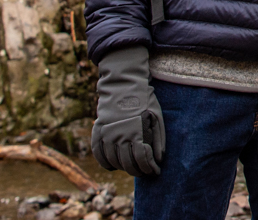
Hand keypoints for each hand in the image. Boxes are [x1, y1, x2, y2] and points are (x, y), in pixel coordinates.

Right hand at [91, 46, 164, 175]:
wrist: (123, 85)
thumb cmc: (144, 100)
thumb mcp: (156, 117)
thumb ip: (158, 139)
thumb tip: (158, 159)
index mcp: (136, 132)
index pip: (142, 159)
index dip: (149, 168)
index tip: (154, 171)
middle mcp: (119, 135)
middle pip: (127, 164)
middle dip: (138, 171)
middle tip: (144, 172)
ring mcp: (107, 134)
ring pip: (113, 161)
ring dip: (123, 168)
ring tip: (131, 168)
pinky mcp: (98, 131)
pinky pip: (98, 153)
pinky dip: (105, 162)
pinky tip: (112, 166)